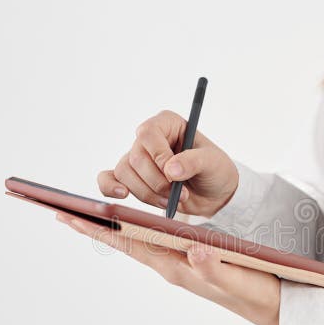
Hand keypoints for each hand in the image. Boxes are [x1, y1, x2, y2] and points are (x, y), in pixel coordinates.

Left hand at [57, 213, 280, 324]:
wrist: (275, 308)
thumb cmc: (258, 293)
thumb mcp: (239, 279)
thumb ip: (215, 266)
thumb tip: (193, 247)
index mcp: (178, 267)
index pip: (131, 244)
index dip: (101, 229)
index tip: (70, 215)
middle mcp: (173, 266)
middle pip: (127, 242)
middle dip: (95, 226)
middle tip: (62, 209)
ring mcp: (181, 265)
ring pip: (138, 242)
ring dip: (112, 228)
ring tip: (86, 214)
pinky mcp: (192, 262)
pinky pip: (156, 244)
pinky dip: (137, 230)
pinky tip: (130, 224)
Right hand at [98, 110, 238, 217]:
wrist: (213, 194)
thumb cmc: (215, 171)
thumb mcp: (212, 163)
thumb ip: (193, 162)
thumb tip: (170, 170)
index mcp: (167, 124)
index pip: (148, 133)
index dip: (157, 156)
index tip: (173, 174)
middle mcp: (149, 139)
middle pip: (136, 158)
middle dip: (156, 182)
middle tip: (179, 194)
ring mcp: (138, 158)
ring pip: (125, 173)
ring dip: (147, 193)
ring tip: (169, 201)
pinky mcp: (132, 178)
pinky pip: (108, 179)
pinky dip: (110, 187)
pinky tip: (122, 194)